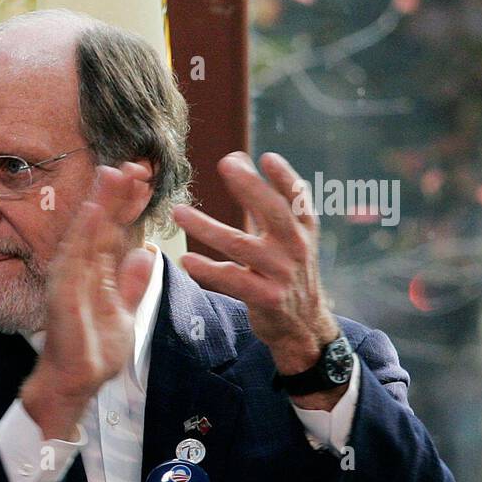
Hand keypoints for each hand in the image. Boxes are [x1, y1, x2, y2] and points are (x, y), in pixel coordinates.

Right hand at [21, 163, 155, 438]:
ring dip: (101, 202)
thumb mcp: (124, 313)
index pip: (114, 229)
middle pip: (101, 222)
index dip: (129, 203)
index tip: (146, 178)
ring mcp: (70, 278)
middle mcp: (81, 268)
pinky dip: (84, 231)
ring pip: (87, 231)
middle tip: (137, 164)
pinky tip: (95, 210)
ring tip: (116, 172)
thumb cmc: (93, 350)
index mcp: (96, 271)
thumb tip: (145, 254)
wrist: (75, 382)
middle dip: (117, 192)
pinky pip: (74, 256)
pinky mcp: (62, 292)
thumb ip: (131, 283)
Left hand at [172, 151, 345, 408]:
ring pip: (239, 245)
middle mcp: (295, 247)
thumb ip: (267, 203)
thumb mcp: (291, 238)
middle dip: (249, 186)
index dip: (284, 176)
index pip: (298, 197)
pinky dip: (208, 270)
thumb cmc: (288, 272)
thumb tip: (238, 159)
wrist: (303, 325)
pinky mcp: (265, 297)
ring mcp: (280, 273)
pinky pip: (231, 280)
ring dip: (206, 227)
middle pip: (273, 211)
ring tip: (178, 212)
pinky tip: (187, 260)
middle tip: (225, 164)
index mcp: (303, 229)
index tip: (265, 157)